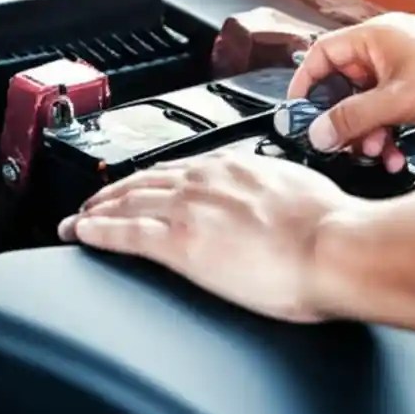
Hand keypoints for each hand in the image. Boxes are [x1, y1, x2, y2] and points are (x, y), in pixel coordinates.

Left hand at [57, 151, 360, 322]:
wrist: (336, 246)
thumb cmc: (332, 228)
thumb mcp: (298, 193)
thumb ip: (274, 194)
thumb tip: (275, 207)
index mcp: (235, 167)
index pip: (178, 167)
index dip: (151, 177)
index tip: (139, 185)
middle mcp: (206, 180)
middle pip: (143, 180)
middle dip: (113, 191)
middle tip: (92, 202)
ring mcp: (190, 209)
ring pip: (127, 202)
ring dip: (96, 210)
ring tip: (78, 220)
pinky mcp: (181, 242)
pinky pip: (125, 233)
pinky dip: (97, 231)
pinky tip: (80, 234)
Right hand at [288, 12, 414, 166]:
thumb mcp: (398, 100)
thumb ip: (354, 117)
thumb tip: (320, 131)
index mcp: (370, 38)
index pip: (319, 56)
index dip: (304, 85)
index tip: (299, 113)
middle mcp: (382, 50)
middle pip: (341, 86)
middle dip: (342, 120)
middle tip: (343, 143)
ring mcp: (400, 68)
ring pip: (365, 103)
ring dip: (367, 131)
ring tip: (376, 151)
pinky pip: (388, 110)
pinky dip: (387, 131)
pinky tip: (395, 152)